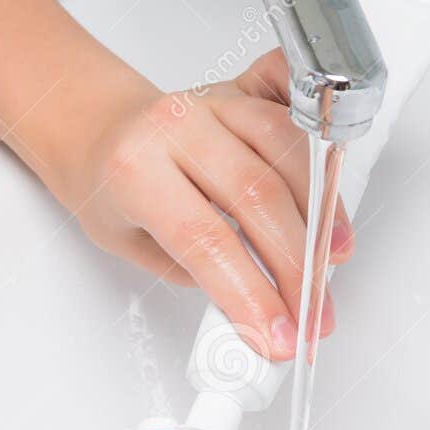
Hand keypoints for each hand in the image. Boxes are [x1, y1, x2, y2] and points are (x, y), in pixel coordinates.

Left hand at [51, 48, 351, 359]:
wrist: (96, 127)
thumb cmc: (108, 186)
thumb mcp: (130, 244)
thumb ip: (193, 273)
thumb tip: (256, 306)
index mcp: (136, 169)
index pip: (206, 241)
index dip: (251, 295)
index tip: (279, 337)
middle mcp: (177, 127)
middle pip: (257, 199)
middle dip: (296, 269)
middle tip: (313, 316)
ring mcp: (213, 103)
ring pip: (287, 155)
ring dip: (320, 216)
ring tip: (332, 263)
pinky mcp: (242, 92)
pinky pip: (294, 118)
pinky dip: (320, 154)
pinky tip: (333, 190)